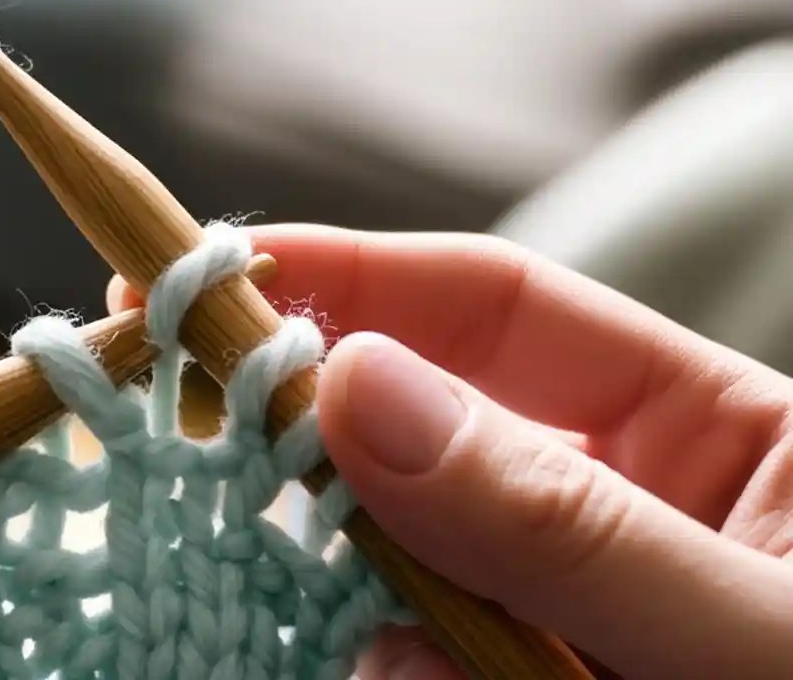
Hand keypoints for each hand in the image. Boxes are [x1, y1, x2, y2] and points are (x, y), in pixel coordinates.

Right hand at [108, 224, 792, 679]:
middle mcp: (612, 512)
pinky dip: (374, 660)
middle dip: (306, 420)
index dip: (355, 274)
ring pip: (396, 561)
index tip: (222, 277)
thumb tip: (360, 391)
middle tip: (179, 411)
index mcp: (707, 437)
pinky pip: (412, 657)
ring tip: (320, 601)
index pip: (499, 312)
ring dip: (335, 575)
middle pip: (422, 428)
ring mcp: (552, 613)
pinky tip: (364, 657)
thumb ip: (568, 524)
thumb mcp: (758, 636)